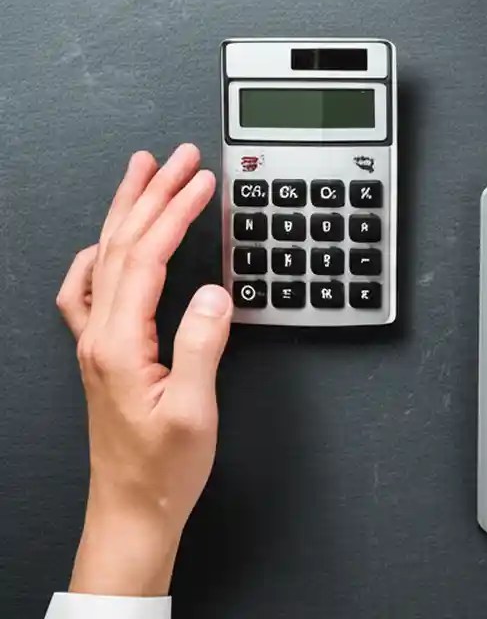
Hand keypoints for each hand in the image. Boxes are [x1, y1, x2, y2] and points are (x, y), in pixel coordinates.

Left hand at [55, 144, 229, 596]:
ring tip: (143, 173)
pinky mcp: (104, 354)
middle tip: (179, 158)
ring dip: (126, 211)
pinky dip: (103, 253)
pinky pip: (91, 288)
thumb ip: (203, 346)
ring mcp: (96, 343)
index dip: (175, 213)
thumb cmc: (162, 469)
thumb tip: (214, 292)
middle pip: (121, 245)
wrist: (132, 509)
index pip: (147, 258)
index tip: (201, 181)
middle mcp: (99, 336)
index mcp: (119, 344)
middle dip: (152, 194)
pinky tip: (109, 244)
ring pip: (105, 258)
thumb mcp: (194, 411)